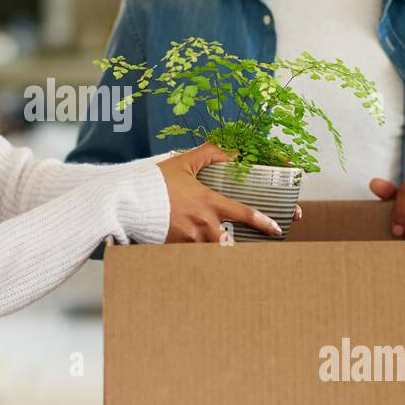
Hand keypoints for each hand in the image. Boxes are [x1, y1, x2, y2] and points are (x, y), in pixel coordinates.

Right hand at [156, 143, 283, 242]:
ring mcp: (190, 238)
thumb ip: (208, 154)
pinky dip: (193, 251)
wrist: (128, 199)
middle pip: (230, 241)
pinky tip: (189, 248)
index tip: (275, 229)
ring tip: (209, 244)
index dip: (263, 223)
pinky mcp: (175, 247)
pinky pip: (191, 253)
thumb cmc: (155, 181)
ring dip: (213, 247)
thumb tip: (230, 151)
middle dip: (234, 242)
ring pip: (211, 249)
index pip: (244, 214)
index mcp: (209, 202)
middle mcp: (203, 223)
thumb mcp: (183, 162)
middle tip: (239, 244)